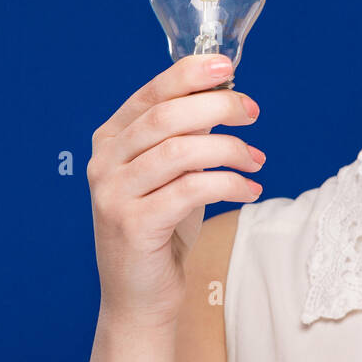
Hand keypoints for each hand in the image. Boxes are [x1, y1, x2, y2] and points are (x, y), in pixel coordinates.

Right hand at [86, 54, 263, 328]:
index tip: (227, 67)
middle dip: (216, 107)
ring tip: (256, 160)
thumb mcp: (175, 174)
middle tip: (252, 112)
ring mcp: (113, 194)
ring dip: (228, 149)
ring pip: (179, 151)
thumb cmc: (162, 227)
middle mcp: (104, 163)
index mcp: (111, 141)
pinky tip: (250, 190)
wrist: (140, 295)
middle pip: (165, 118)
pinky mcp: (133, 225)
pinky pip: (190, 190)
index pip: (151, 95)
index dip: (188, 75)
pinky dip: (228, 185)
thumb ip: (189, 135)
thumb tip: (227, 95)